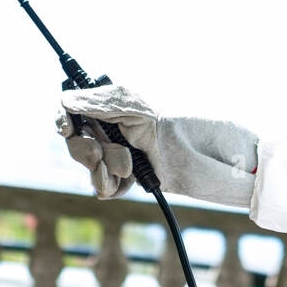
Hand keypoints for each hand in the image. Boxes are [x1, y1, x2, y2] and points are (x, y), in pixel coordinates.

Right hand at [56, 84, 260, 207]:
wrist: (222, 160)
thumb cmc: (193, 125)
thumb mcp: (142, 107)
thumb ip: (103, 103)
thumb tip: (66, 99)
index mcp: (120, 107)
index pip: (76, 111)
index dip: (65, 120)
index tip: (66, 127)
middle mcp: (119, 130)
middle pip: (76, 141)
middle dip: (84, 148)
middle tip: (100, 153)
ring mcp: (125, 156)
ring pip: (88, 166)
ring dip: (102, 167)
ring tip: (128, 166)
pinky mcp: (134, 180)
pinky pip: (105, 188)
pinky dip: (112, 185)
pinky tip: (129, 180)